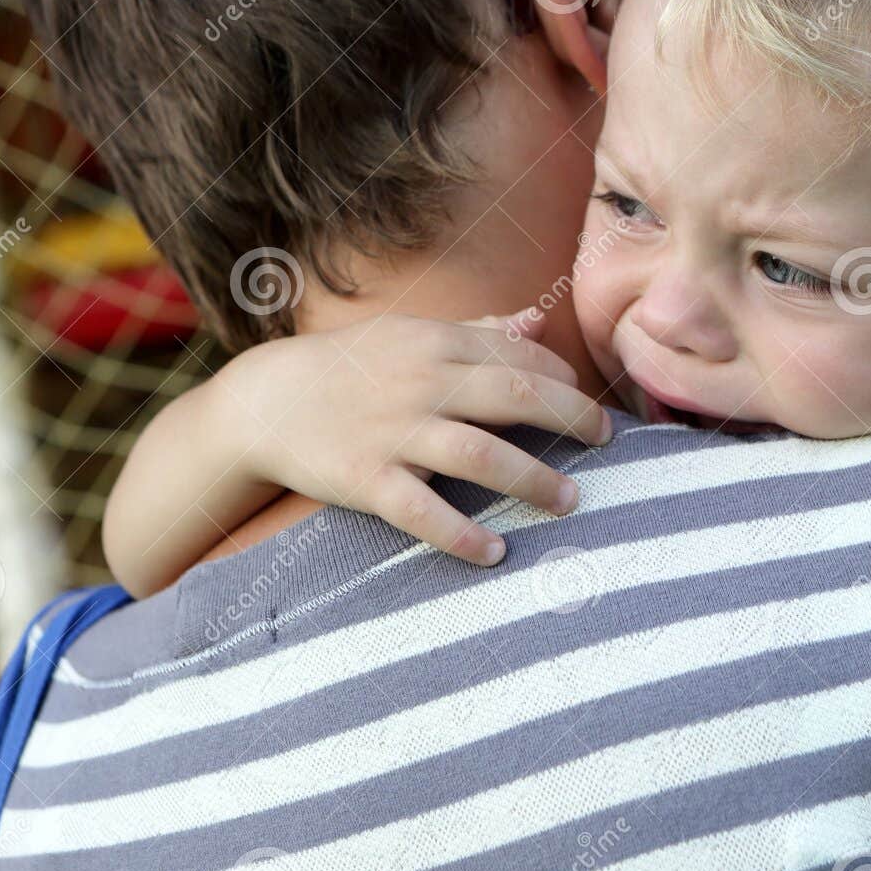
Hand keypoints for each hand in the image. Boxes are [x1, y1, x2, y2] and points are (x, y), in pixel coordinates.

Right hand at [218, 309, 611, 565]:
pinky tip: (494, 553)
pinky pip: (422, 512)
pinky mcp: (366, 480)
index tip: (586, 406)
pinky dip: (461, 536)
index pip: (521, 357)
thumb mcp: (411, 335)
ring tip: (570, 502)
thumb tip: (539, 318)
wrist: (264, 402)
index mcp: (437, 344)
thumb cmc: (352, 368)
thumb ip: (478, 330)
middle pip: (518, 396)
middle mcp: (423, 385)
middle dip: (573, 419)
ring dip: (535, 481)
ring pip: (482, 456)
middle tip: (605, 442)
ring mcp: (395, 434)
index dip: (564, 380)